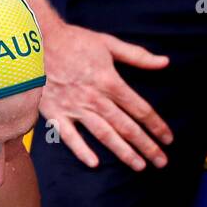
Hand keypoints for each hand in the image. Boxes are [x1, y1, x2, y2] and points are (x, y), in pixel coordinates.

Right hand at [38, 19, 172, 170]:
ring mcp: (75, 107)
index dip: (157, 125)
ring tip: (139, 166)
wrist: (37, 40)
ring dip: (123, 152)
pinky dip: (81, 150)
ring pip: (104, 134)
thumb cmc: (74, 41)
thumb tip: (165, 62)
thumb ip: (138, 56)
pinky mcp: (55, 113)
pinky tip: (94, 164)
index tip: (169, 139)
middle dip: (146, 145)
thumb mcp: (109, 43)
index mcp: (110, 81)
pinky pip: (69, 136)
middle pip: (126, 126)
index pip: (140, 109)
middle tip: (162, 162)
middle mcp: (95, 98)